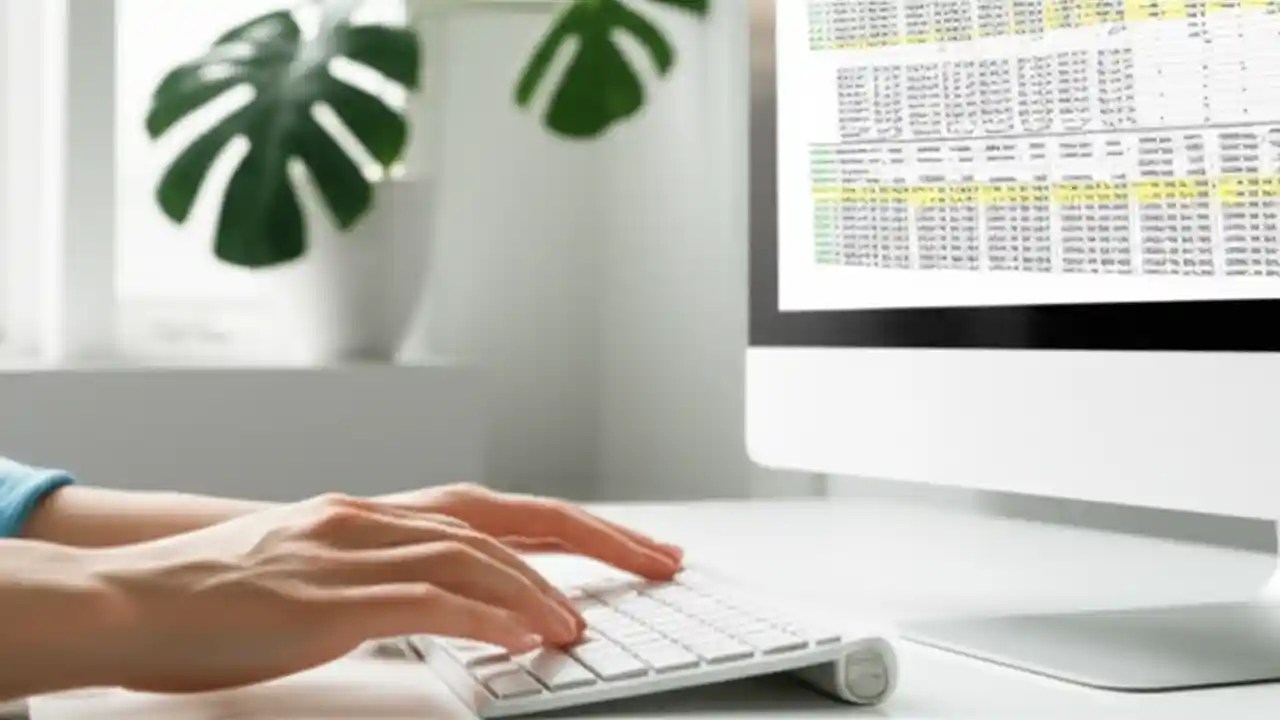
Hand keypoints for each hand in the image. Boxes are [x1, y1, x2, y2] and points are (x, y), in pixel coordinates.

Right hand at [83, 493, 593, 693]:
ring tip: (584, 624)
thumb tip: (459, 600)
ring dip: (539, 589)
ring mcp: (354, 552)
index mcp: (382, 514)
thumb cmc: (227, 593)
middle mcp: (378, 518)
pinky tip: (521, 635)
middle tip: (660, 563)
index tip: (634, 549)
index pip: (501, 509)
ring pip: (475, 554)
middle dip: (595, 538)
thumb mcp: (322, 570)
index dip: (576, 526)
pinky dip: (483, 615)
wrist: (135, 595)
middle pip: (510, 515)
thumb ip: (390, 575)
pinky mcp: (329, 597)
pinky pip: (425, 600)